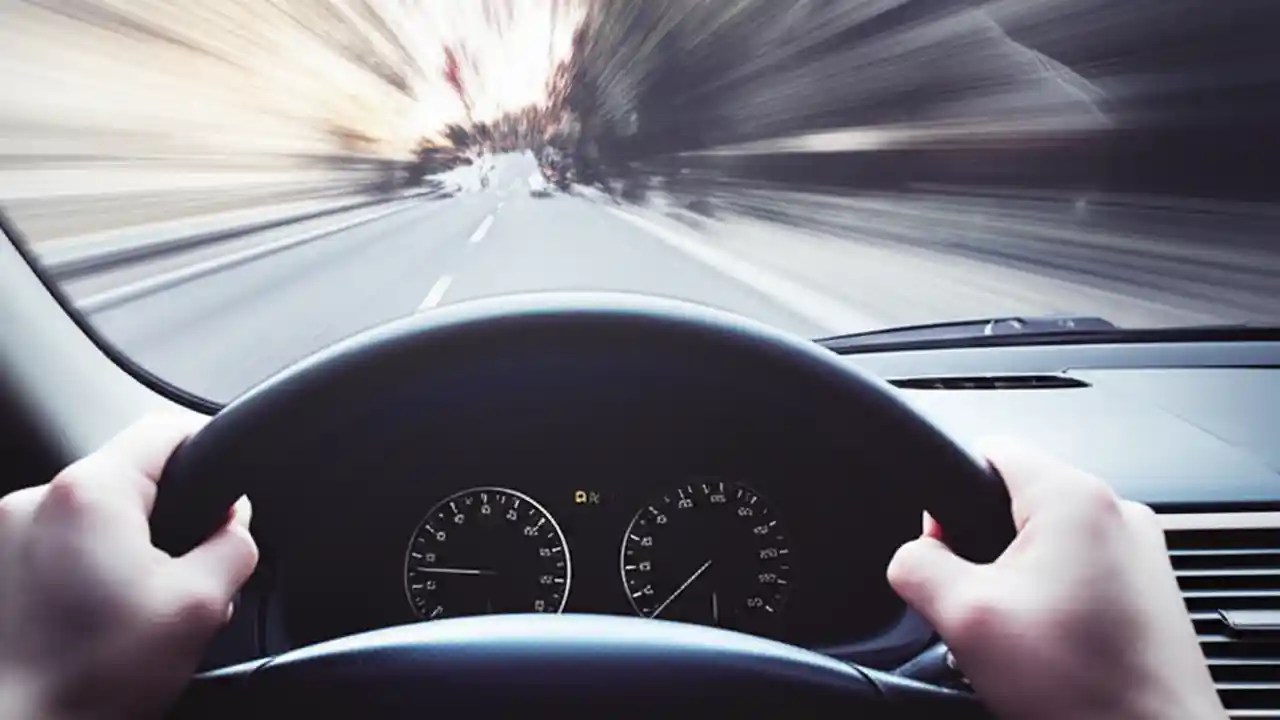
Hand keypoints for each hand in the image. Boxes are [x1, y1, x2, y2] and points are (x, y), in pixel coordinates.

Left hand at [0, 412, 258, 719]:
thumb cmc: (91, 679)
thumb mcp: (200, 607)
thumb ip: (234, 546)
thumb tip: (235, 523)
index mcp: (90, 493)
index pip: (166, 431)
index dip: (208, 458)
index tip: (221, 504)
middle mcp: (35, 501)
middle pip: (130, 482)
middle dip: (166, 526)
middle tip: (179, 585)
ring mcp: (3, 536)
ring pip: (93, 520)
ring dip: (121, 554)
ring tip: (131, 616)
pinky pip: (56, 549)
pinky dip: (83, 576)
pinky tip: (95, 626)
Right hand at [887, 438, 1224, 719]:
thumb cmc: (1083, 688)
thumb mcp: (964, 617)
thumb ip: (916, 566)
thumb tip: (911, 556)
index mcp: (1075, 498)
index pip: (988, 449)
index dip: (948, 496)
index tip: (946, 550)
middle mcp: (1117, 513)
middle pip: (1014, 502)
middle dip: (983, 552)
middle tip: (982, 609)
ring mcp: (1139, 552)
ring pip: (1044, 543)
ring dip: (1017, 582)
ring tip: (1020, 637)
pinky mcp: (1146, 592)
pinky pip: (1077, 573)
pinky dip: (1052, 603)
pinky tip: (1049, 649)